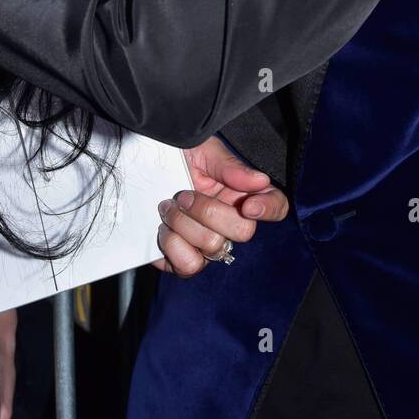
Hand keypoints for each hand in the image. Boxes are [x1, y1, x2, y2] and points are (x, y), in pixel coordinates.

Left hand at [152, 135, 288, 276]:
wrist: (142, 167)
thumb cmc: (179, 156)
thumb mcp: (204, 151)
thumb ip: (230, 166)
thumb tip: (261, 180)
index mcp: (243, 193)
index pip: (276, 206)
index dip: (268, 209)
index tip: (248, 206)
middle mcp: (230, 222)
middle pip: (242, 232)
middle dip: (207, 212)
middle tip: (183, 196)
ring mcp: (208, 244)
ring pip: (213, 248)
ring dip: (185, 226)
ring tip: (167, 209)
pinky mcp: (184, 260)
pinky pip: (188, 267)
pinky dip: (172, 247)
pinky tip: (162, 230)